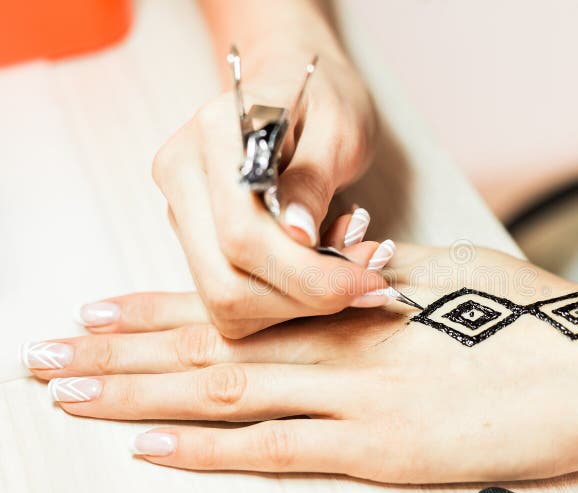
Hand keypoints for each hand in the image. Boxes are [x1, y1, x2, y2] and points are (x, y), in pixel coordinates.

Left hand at [29, 244, 577, 482]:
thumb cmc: (527, 317)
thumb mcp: (449, 277)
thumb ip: (384, 280)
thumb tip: (346, 270)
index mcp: (351, 302)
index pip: (232, 301)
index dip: (157, 310)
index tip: (98, 314)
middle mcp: (337, 347)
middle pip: (207, 348)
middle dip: (121, 354)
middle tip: (52, 358)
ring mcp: (353, 402)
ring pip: (223, 393)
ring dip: (140, 396)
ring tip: (76, 397)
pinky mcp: (379, 452)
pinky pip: (276, 451)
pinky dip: (210, 449)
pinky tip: (154, 446)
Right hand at [113, 47, 382, 338]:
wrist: (294, 82)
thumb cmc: (323, 98)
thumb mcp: (340, 127)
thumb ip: (315, 178)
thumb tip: (298, 236)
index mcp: (213, 136)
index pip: (243, 235)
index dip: (310, 273)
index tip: (371, 279)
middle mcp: (182, 175)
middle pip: (225, 282)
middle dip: (306, 296)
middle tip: (369, 278)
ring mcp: (182, 211)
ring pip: (226, 301)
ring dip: (299, 302)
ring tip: (349, 260)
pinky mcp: (196, 240)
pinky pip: (234, 297)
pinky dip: (286, 298)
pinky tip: (321, 264)